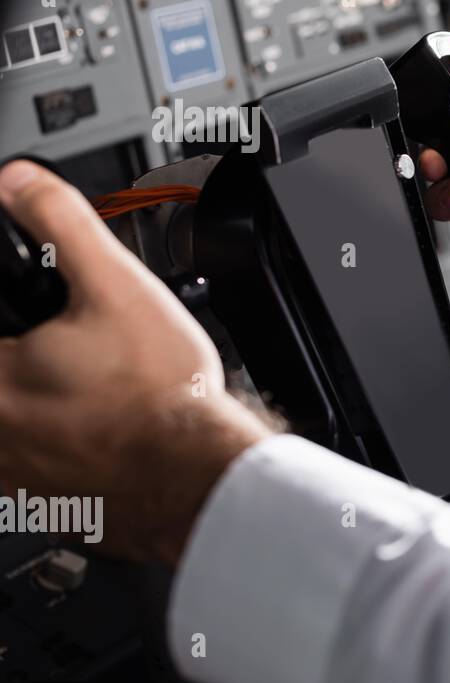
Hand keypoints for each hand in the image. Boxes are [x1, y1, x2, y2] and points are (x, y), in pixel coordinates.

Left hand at [0, 161, 269, 565]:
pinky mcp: (37, 501)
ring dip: (41, 398)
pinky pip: (26, 464)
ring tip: (95, 385)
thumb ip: (61, 223)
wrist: (198, 475)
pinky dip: (56, 439)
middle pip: (5, 368)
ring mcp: (9, 475)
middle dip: (32, 351)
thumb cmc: (165, 396)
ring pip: (13, 421)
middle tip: (79, 347)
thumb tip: (20, 182)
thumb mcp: (119, 285)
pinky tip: (99, 426)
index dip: (15, 314)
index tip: (41, 314)